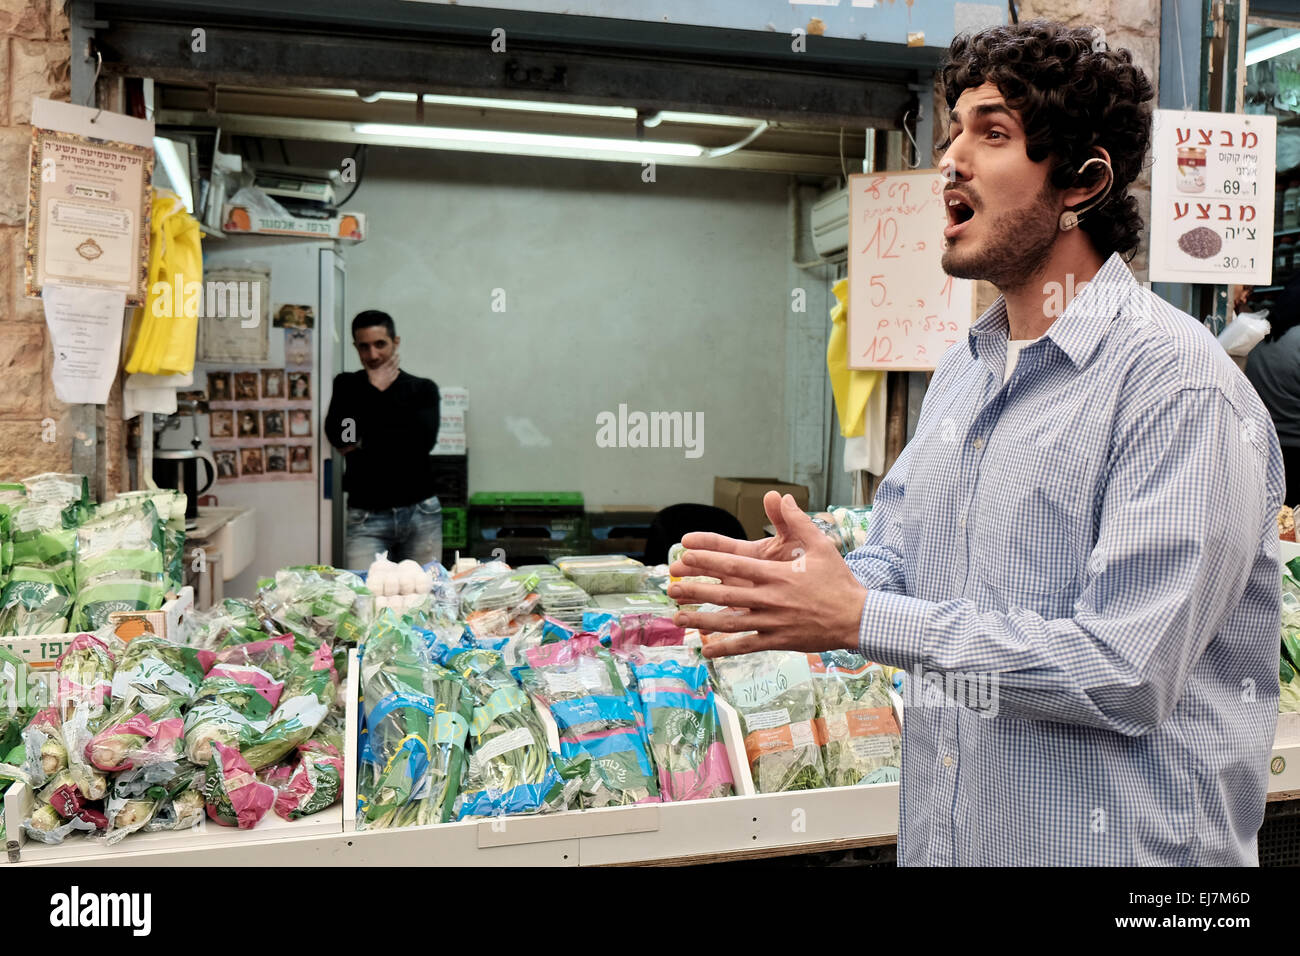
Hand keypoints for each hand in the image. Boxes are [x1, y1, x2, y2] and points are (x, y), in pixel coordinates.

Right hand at [367, 353, 399, 391]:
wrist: (374, 388)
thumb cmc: (371, 379)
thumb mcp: (368, 370)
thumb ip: (366, 363)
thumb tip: (362, 358)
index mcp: (383, 368)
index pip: (390, 361)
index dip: (394, 357)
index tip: (396, 353)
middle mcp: (387, 371)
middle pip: (394, 364)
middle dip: (397, 359)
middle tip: (398, 355)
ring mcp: (390, 376)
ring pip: (395, 369)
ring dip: (397, 365)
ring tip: (399, 361)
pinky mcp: (390, 381)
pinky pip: (395, 376)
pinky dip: (396, 373)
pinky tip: (398, 371)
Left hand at [667, 492, 868, 658]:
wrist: (856, 618)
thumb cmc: (839, 581)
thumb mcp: (821, 546)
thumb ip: (797, 521)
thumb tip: (781, 497)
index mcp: (777, 575)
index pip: (734, 566)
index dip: (707, 561)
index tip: (686, 556)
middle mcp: (770, 599)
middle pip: (725, 595)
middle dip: (694, 591)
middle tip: (670, 588)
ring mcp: (772, 623)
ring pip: (729, 623)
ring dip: (701, 621)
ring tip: (677, 618)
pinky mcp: (777, 641)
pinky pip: (745, 645)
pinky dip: (724, 648)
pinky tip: (706, 650)